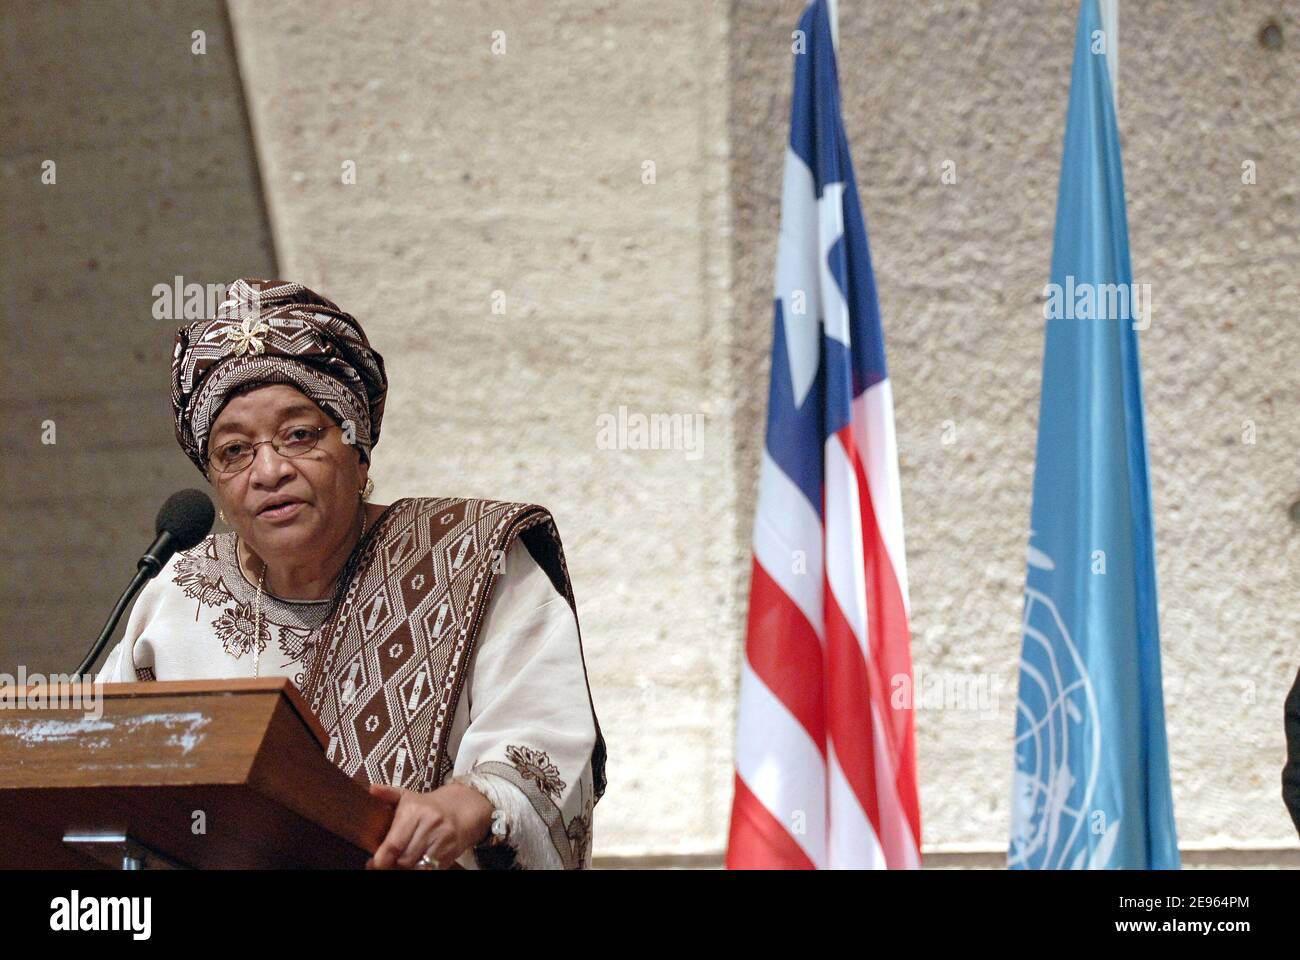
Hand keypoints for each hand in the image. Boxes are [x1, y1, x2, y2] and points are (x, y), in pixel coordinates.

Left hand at [365, 781, 493, 868]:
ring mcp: (441, 841)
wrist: (464, 809)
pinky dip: (420, 869)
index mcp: (415, 811)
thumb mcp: (409, 796)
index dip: (381, 859)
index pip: (394, 843)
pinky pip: (431, 869)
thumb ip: (389, 794)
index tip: (372, 863)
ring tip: (399, 864)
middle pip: (404, 859)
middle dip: (392, 865)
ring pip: (417, 867)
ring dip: (406, 869)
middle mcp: (429, 825)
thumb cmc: (430, 807)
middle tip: (385, 864)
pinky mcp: (450, 854)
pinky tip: (415, 864)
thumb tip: (372, 789)